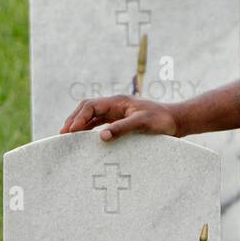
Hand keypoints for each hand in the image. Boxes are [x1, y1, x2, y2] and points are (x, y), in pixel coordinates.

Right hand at [60, 94, 180, 140]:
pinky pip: (100, 123)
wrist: (176, 121)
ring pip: (92, 116)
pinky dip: (90, 129)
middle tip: (63, 134)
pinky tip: (85, 139)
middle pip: (88, 109)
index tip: (70, 131)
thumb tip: (101, 136)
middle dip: (74, 119)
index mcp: (117, 102)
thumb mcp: (143, 123)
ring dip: (80, 124)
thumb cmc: (162, 120)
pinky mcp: (121, 121)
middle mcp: (115, 105)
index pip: (91, 106)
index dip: (78, 118)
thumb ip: (122, 128)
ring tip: (68, 137)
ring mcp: (117, 113)